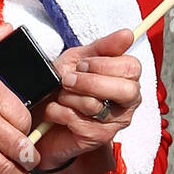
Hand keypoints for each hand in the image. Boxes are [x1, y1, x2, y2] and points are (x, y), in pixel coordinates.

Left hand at [33, 28, 141, 172]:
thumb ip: (102, 48)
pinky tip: (55, 112)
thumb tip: (128, 34)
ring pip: (96, 105)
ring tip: (60, 97)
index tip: (82, 64)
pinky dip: (58, 112)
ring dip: (68, 97)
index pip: (132, 68)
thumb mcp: (78, 59)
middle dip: (90, 82)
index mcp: (127, 80)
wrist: (41, 117)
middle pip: (126, 89)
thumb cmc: (64, 86)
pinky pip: (78, 121)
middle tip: (68, 80)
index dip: (104, 64)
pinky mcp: (97, 139)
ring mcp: (114, 123)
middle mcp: (127, 103)